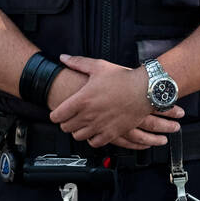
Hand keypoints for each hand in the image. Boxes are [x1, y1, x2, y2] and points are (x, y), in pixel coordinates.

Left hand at [49, 55, 183, 149]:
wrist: (144, 90)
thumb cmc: (123, 78)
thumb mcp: (98, 66)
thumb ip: (78, 62)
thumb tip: (63, 57)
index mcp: (82, 100)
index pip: (57, 116)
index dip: (55, 114)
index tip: (58, 112)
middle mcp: (89, 115)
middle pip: (66, 128)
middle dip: (66, 122)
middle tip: (70, 117)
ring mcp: (100, 126)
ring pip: (78, 136)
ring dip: (78, 130)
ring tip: (82, 123)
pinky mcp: (111, 133)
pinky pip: (94, 143)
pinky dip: (92, 138)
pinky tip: (95, 130)